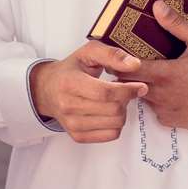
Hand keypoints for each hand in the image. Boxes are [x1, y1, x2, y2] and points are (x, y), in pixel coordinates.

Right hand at [29, 41, 147, 142]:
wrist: (47, 89)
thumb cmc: (70, 70)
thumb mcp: (88, 53)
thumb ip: (112, 54)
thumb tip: (135, 64)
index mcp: (69, 83)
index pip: (106, 93)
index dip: (128, 90)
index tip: (140, 86)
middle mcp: (68, 106)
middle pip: (113, 109)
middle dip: (126, 99)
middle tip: (125, 91)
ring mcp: (72, 124)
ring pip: (115, 124)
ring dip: (122, 111)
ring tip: (115, 100)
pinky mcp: (77, 136)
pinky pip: (110, 135)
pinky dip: (116, 124)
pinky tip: (109, 111)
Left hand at [129, 0, 187, 130]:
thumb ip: (177, 24)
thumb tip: (157, 6)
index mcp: (165, 74)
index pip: (128, 69)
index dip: (120, 62)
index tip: (118, 56)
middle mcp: (161, 96)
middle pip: (131, 85)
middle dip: (129, 75)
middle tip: (133, 64)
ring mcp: (166, 111)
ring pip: (143, 98)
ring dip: (144, 89)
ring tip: (155, 77)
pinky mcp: (173, 122)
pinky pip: (156, 111)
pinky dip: (158, 103)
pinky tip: (170, 93)